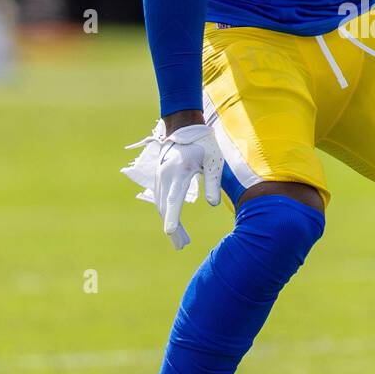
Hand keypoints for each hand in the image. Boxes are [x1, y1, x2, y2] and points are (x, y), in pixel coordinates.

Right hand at [122, 121, 222, 248]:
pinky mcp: (160, 178)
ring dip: (170, 223)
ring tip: (181, 241)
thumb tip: (212, 204)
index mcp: (180, 171)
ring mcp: (160, 176)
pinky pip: (161, 199)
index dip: (172, 217)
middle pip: (165, 207)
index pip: (174, 199)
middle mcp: (165, 175)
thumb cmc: (204, 144)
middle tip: (182, 246)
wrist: (184, 127)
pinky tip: (175, 225)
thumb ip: (213, 182)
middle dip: (172, 228)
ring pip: (161, 205)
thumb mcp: (214, 160)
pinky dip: (167, 214)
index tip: (171, 233)